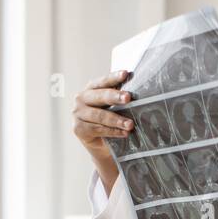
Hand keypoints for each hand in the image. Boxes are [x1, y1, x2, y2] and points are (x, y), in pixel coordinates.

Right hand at [72, 70, 134, 187]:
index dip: (114, 77)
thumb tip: (139, 94)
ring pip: (100, 115)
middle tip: (128, 98)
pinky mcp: (78, 129)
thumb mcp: (113, 107)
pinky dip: (112, 131)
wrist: (99, 144)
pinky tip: (124, 133)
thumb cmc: (108, 120)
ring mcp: (78, 113)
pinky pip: (98, 129)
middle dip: (115, 97)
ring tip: (130, 124)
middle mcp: (81, 98)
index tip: (125, 74)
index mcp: (91, 88)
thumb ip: (119, 99)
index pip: (103, 81)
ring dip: (117, 120)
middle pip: (100, 96)